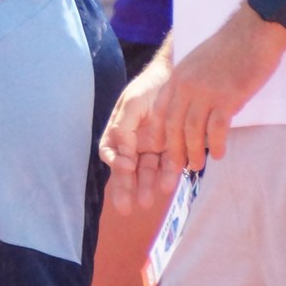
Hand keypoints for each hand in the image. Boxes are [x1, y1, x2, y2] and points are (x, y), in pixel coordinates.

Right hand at [98, 50, 178, 214]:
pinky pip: (169, 166)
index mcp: (119, 132)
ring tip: (149, 200)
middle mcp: (134, 143)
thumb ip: (124, 127)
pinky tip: (168, 185)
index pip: (110, 152)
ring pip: (148, 171)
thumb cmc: (149, 87)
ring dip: (147, 186)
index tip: (125, 166)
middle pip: (126, 170)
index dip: (114, 162)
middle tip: (126, 208)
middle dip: (126, 189)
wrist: (176, 77)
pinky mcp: (173, 150)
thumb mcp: (132, 102)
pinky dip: (168, 175)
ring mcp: (153, 148)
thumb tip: (121, 154)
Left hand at [102, 9, 285, 204]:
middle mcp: (186, 86)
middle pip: (173, 126)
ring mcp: (205, 92)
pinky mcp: (226, 98)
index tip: (160, 150)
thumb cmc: (229, 48)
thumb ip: (189, 83)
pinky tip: (218, 154)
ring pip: (192, 131)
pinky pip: (216, 129)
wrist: (253, 32)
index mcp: (177, 77)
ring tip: (197, 166)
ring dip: (194, 152)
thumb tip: (188, 107)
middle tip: (178, 167)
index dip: (159, 133)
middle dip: (174, 150)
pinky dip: (215, 145)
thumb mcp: (197, 63)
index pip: (160, 111)